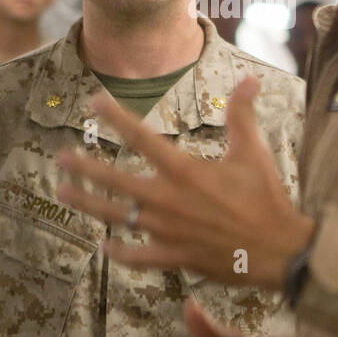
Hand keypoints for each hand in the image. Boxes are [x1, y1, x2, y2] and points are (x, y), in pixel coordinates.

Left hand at [56, 76, 314, 288]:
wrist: (277, 251)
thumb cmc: (265, 199)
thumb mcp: (253, 152)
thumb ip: (242, 114)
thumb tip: (250, 79)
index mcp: (185, 171)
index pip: (142, 138)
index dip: (116, 118)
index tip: (94, 102)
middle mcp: (168, 200)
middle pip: (116, 181)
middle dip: (85, 168)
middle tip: (61, 157)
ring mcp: (167, 231)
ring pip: (117, 217)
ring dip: (88, 204)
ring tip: (63, 194)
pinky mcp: (173, 256)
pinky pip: (138, 257)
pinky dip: (120, 252)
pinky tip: (105, 246)